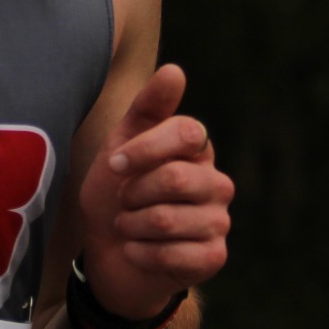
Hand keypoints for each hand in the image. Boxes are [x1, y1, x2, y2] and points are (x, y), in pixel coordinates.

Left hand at [76, 64, 233, 318]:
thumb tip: (175, 70)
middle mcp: (216, 183)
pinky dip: (140, 254)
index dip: (145, 148)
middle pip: (175, 178)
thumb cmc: (116, 194)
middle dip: (133, 193)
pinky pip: (171, 254)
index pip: (188, 132)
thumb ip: (146, 110)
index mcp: (198, 150)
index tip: (116, 163)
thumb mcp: (120, 146)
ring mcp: (219, 222)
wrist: (109, 254)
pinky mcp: (214, 258)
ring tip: (128, 226)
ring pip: (167, 220)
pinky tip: (137, 252)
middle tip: (124, 202)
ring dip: (131, 226)